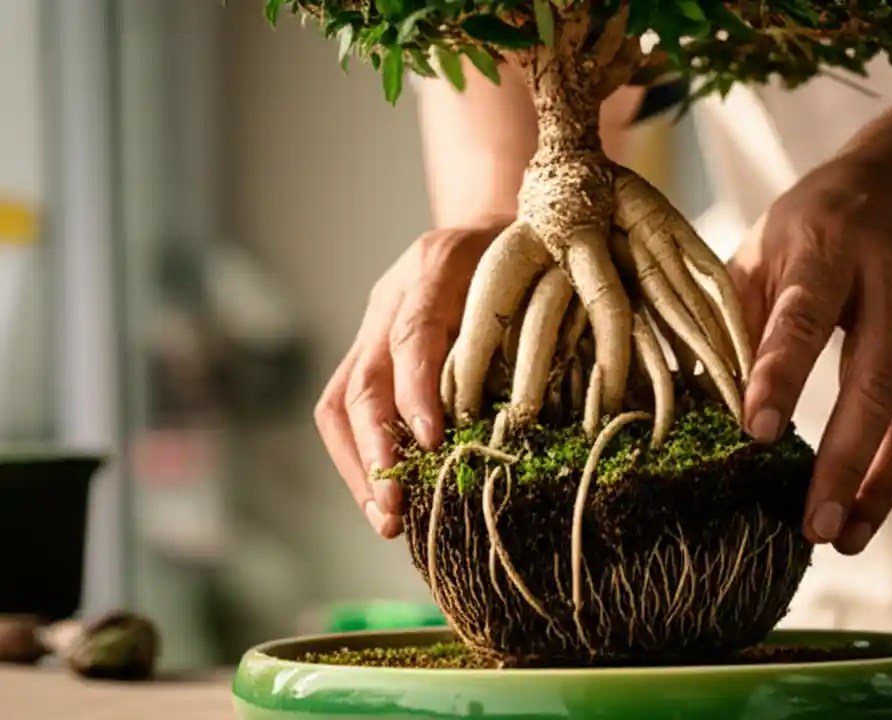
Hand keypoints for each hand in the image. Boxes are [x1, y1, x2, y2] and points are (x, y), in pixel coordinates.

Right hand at [314, 215, 512, 537]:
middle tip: (397, 505)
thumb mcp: (535, 267)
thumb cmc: (524, 251)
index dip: (418, 392)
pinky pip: (342, 410)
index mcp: (436, 266)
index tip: (435, 442)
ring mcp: (371, 325)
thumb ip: (527, 319)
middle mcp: (391, 296)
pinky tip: (384, 499)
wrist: (490, 222)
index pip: (413, 336)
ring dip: (359, 465)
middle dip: (378, 448)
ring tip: (386, 520)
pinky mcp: (366, 352)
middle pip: (364, 379)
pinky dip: (360, 458)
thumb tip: (538, 406)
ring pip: (338, 402)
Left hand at [729, 151, 891, 554]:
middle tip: (812, 525)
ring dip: (881, 480)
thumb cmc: (818, 221)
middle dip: (843, 458)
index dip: (782, 373)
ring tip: (844, 537)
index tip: (758, 432)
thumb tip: (699, 396)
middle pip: (874, 377)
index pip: (804, 315)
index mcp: (828, 246)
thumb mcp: (767, 244)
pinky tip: (869, 508)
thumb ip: (738, 313)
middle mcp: (890, 277)